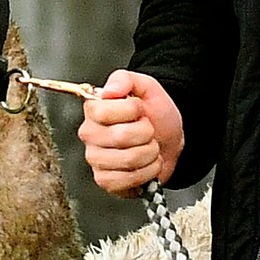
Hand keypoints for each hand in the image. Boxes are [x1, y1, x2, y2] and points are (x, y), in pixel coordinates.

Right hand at [77, 69, 184, 196]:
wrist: (169, 139)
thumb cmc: (155, 114)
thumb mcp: (145, 87)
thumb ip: (125, 79)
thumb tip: (109, 90)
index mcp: (94, 110)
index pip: (105, 112)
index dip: (132, 111)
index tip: (138, 109)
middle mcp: (90, 135)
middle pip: (120, 137)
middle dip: (146, 133)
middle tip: (147, 130)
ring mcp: (96, 160)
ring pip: (128, 159)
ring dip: (149, 153)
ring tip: (148, 146)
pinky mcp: (105, 180)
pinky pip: (128, 179)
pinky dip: (147, 172)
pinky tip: (146, 164)